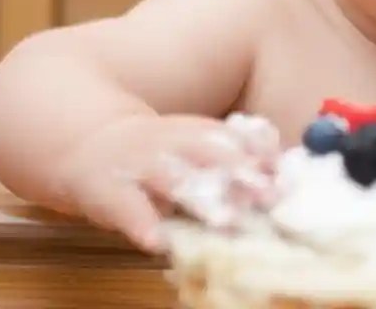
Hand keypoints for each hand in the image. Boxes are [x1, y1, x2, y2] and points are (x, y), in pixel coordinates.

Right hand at [53, 113, 279, 252]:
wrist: (90, 142)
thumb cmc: (159, 154)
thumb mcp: (196, 146)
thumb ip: (235, 160)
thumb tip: (284, 182)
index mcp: (198, 133)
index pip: (235, 138)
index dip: (261, 154)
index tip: (286, 175)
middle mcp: (172, 145)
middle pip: (209, 152)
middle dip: (240, 171)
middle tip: (268, 197)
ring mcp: (141, 166)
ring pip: (171, 178)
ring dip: (199, 197)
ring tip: (224, 221)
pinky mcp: (110, 193)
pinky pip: (127, 208)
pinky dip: (142, 224)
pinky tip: (158, 242)